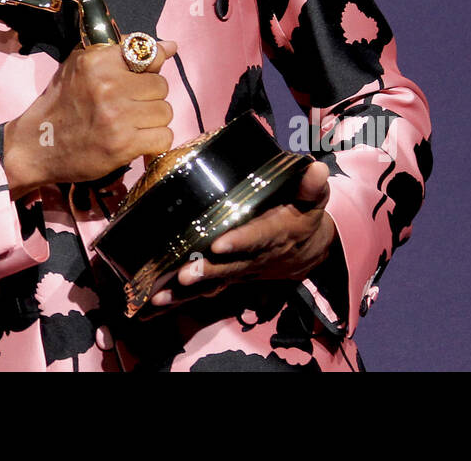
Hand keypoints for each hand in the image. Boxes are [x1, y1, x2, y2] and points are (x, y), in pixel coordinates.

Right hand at [3, 39, 177, 197]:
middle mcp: (108, 86)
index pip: (150, 54)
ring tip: (131, 123)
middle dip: (149, 97)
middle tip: (129, 106)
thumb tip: (170, 46)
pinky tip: (136, 140)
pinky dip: (154, 142)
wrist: (37, 145)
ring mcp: (116, 117)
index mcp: (97, 61)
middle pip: (161, 85)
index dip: (149, 68)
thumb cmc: (62, 102)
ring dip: (153, 120)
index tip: (141, 77)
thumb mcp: (83, 65)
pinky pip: (163, 137)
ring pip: (165, 112)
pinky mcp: (122, 145)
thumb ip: (124, 52)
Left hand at [149, 159, 335, 307]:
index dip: (240, 242)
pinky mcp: (229, 276)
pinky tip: (155, 304)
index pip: (258, 237)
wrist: (306, 250)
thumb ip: (311, 185)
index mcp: (276, 234)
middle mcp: (257, 257)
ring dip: (188, 291)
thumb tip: (315, 168)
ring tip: (161, 296)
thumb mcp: (313, 199)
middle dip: (207, 271)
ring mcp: (241, 269)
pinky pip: (205, 289)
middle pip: (231, 266)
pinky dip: (181, 298)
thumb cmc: (303, 215)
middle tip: (183, 275)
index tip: (218, 244)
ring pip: (214, 281)